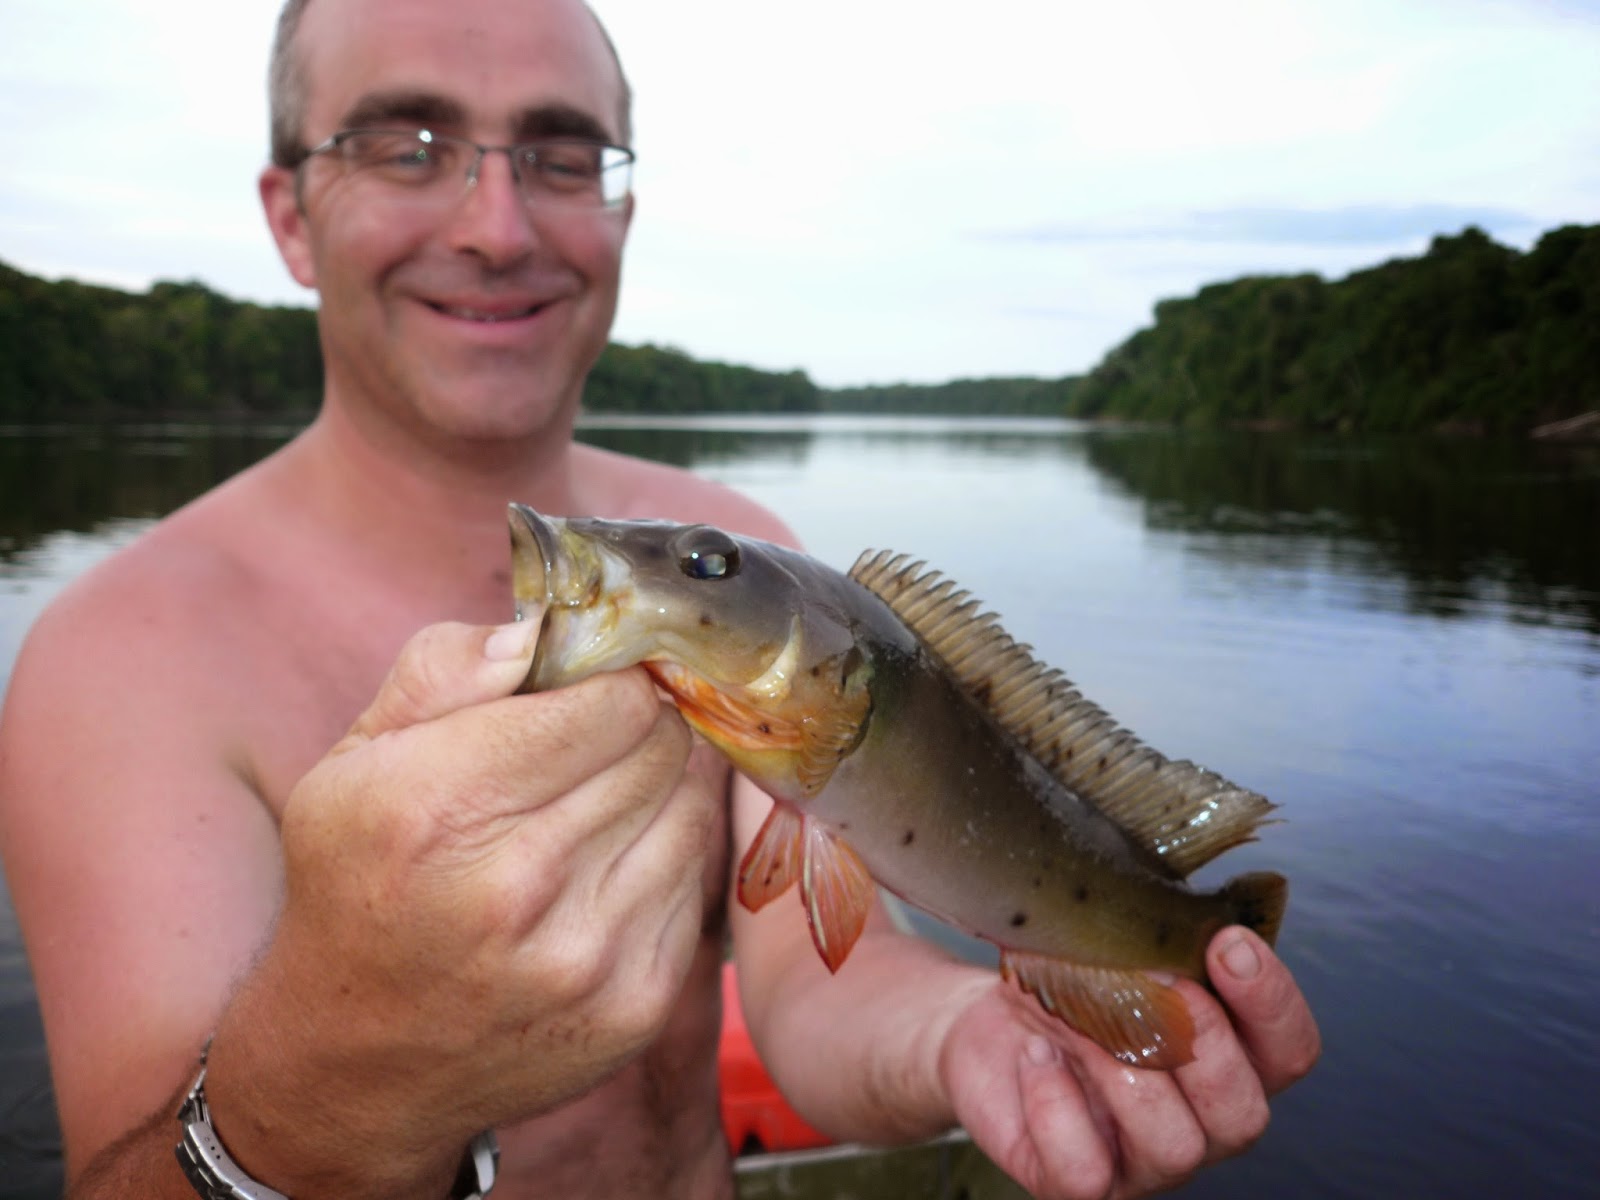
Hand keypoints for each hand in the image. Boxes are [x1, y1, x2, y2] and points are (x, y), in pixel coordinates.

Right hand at [206, 621, 717, 1196]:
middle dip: (638, 726)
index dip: (611, 679)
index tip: (595, 684)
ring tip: (602, 800)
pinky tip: (609, 865)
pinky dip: (665, 858)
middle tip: (601, 738)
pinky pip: (694, 882)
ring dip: (659, 789)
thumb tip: (545, 628)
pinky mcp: (633, 1006)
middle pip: (660, 747)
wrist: (356, 1066)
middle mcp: (514, 886)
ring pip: (692, 808)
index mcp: (434, 806)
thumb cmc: (357, 887)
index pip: (612, 699)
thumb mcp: (354, 761)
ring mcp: (584, 956)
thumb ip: (445, 671)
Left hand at [939, 929, 1319, 1199]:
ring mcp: (1141, 1163)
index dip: (1270, 1001)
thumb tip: (1179, 910)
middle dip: (1205, 1044)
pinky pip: (1086, 1172)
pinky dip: (1058, 1105)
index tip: (1226, 942)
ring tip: (1081, 1017)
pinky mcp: (1077, 1183)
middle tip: (1155, 984)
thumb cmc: (1061, 984)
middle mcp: (1199, 1124)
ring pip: (1173, 1145)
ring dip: (1126, 1069)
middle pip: (1245, 1114)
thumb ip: (1162, 939)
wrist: (981, 1023)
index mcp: (1228, 1063)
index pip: (1289, 1051)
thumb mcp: (1113, 948)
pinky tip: (1036, 1056)